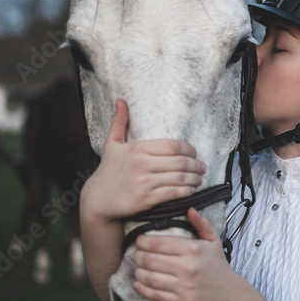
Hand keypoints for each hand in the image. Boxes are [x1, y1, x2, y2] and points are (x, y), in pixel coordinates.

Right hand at [80, 99, 206, 223]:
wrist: (97, 200)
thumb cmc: (107, 171)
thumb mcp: (112, 144)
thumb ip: (119, 122)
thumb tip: (120, 100)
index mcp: (137, 148)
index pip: (173, 145)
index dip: (189, 149)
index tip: (194, 153)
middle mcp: (142, 163)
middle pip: (180, 162)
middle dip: (196, 165)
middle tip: (202, 167)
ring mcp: (144, 182)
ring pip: (180, 178)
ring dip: (194, 179)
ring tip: (199, 179)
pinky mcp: (146, 199)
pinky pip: (173, 193)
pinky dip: (186, 191)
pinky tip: (190, 190)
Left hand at [132, 207, 239, 300]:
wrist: (230, 294)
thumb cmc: (218, 266)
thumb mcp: (214, 241)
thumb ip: (202, 224)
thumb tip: (190, 209)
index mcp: (193, 249)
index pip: (158, 243)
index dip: (143, 241)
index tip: (139, 241)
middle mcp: (187, 267)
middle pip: (150, 259)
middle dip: (138, 256)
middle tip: (136, 254)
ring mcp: (184, 286)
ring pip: (149, 277)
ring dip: (138, 272)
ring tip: (137, 268)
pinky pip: (155, 294)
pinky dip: (142, 289)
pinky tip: (137, 284)